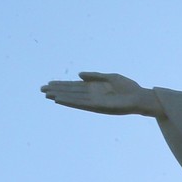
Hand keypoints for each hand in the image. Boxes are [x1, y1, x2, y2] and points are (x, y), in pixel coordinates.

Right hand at [41, 72, 160, 116]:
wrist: (140, 97)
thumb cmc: (128, 88)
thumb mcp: (110, 77)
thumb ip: (94, 76)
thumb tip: (78, 75)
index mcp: (94, 88)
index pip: (74, 87)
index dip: (62, 85)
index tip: (49, 83)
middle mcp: (92, 96)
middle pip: (70, 93)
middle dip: (57, 91)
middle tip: (41, 90)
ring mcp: (94, 102)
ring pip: (73, 99)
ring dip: (60, 96)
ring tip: (47, 95)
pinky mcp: (98, 107)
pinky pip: (81, 104)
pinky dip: (70, 102)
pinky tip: (60, 99)